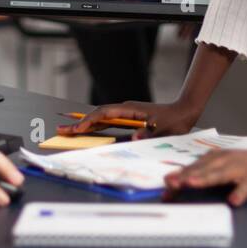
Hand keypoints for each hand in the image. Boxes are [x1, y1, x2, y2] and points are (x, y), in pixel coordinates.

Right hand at [57, 100, 200, 139]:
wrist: (184, 111)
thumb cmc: (174, 120)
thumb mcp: (163, 129)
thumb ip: (147, 133)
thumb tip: (134, 138)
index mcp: (129, 109)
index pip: (104, 114)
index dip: (90, 122)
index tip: (78, 130)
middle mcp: (124, 109)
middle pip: (97, 116)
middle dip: (79, 123)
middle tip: (61, 130)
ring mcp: (125, 113)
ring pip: (100, 119)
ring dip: (85, 125)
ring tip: (68, 131)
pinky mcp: (128, 118)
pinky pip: (107, 122)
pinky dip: (95, 127)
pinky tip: (88, 132)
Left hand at [163, 147, 246, 205]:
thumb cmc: (243, 165)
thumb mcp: (220, 166)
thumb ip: (200, 175)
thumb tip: (174, 185)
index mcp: (214, 159)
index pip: (192, 169)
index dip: (178, 178)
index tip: (164, 189)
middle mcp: (224, 161)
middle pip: (202, 170)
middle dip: (185, 177)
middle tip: (170, 184)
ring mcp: (240, 169)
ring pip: (220, 174)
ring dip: (205, 179)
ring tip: (192, 184)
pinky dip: (240, 192)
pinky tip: (233, 201)